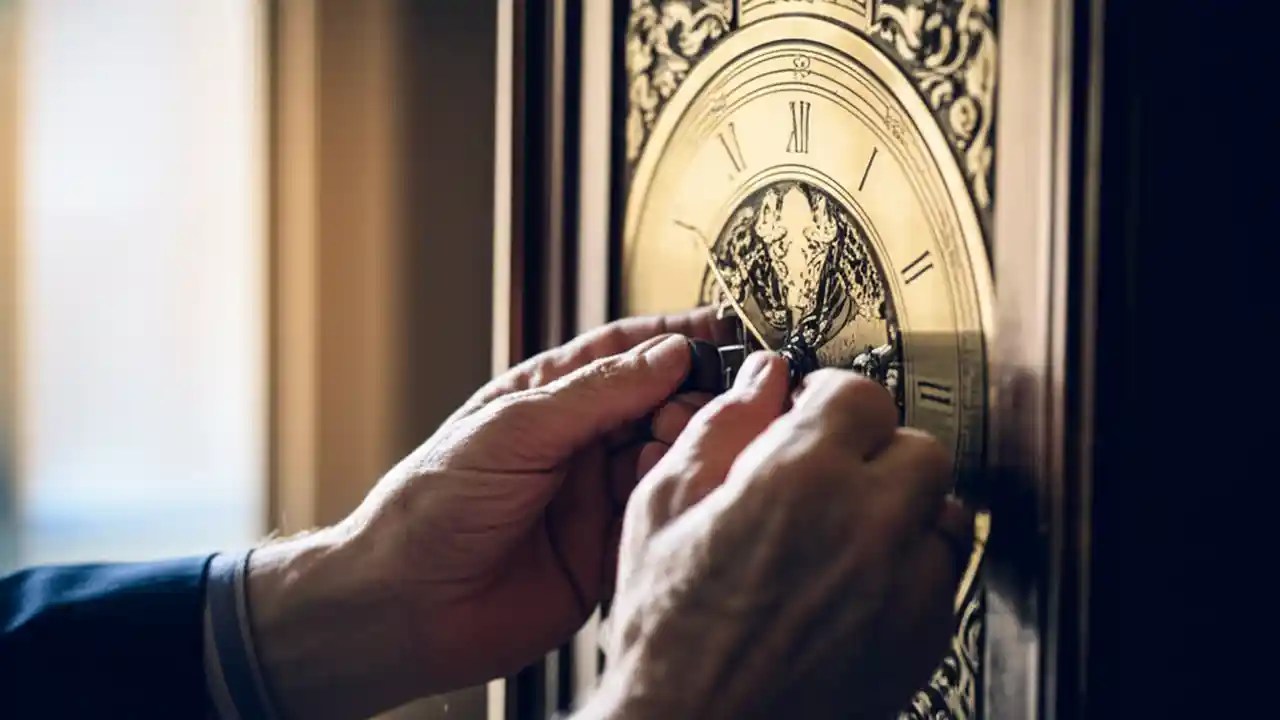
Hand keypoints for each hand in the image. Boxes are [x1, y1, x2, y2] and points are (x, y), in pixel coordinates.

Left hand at [246, 310, 730, 718]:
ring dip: (688, 447)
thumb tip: (669, 355)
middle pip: (659, 404)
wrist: (405, 606)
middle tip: (706, 402)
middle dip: (691, 396)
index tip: (727, 328)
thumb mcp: (515, 429)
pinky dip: (681, 501)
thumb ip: (596, 394)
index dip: (677, 335)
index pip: (625, 352)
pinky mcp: (609, 554)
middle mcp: (578, 444)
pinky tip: (683, 492)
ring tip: (685, 448)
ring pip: (668, 459)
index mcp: (549, 399)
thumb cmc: (434, 505)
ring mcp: (596, 498)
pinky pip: (661, 518)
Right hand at [584, 354, 972, 719]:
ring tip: (848, 533)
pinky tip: (856, 585)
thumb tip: (760, 381)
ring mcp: (906, 584)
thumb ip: (721, 427)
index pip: (861, 394)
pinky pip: (942, 575)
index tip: (816, 413)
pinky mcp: (924, 637)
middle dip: (875, 451)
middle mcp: (869, 523)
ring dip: (902, 508)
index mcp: (801, 477)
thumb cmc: (669, 632)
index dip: (831, 399)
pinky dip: (909, 569)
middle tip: (832, 474)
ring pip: (941, 511)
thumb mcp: (663, 508)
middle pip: (917, 446)